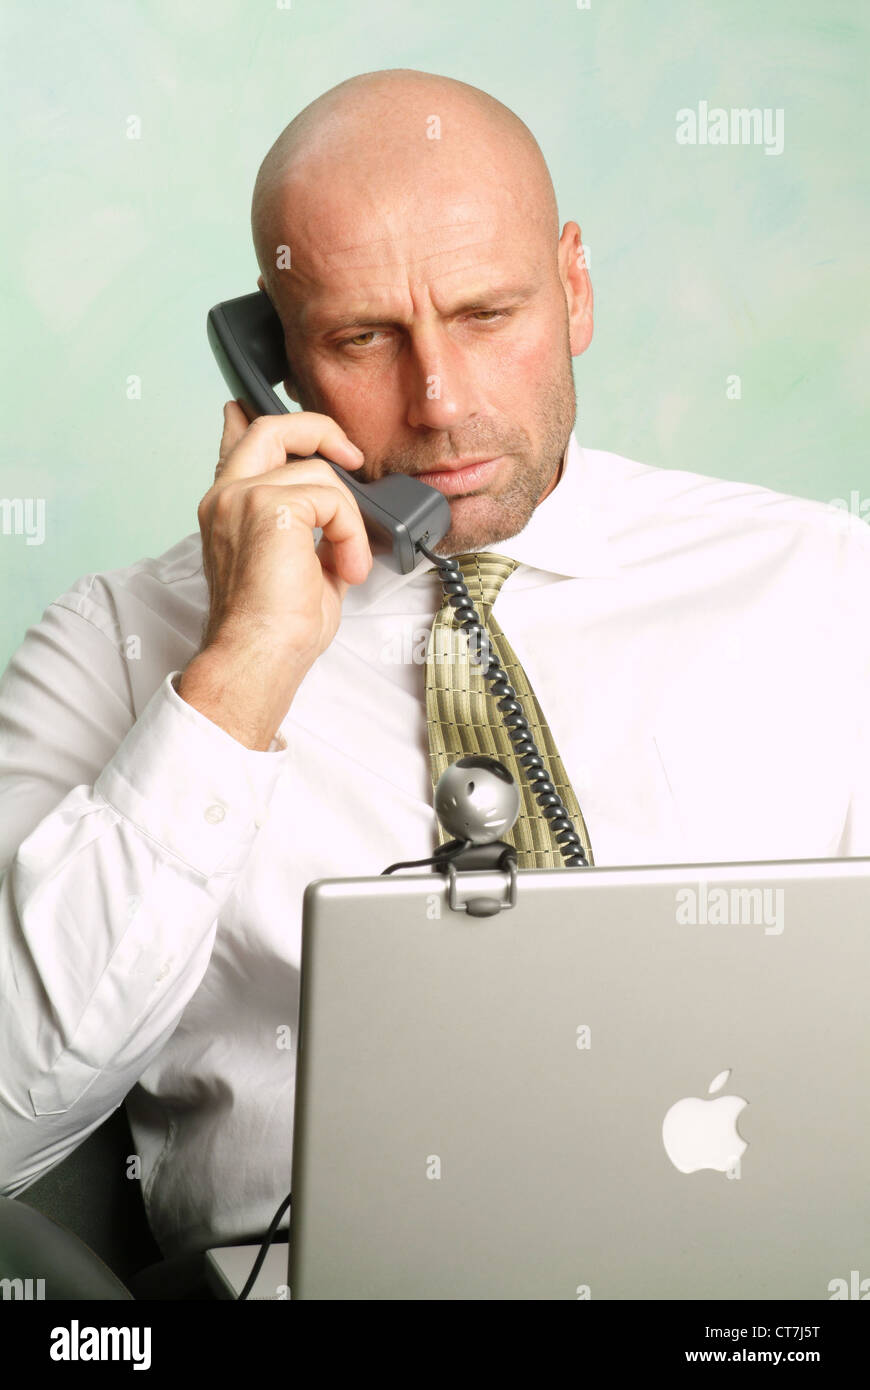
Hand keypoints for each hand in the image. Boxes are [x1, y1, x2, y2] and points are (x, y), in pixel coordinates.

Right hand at [177, 403, 372, 748]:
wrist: (259, 656)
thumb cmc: (274, 628)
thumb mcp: (297, 564)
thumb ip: (308, 529)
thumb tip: (336, 513)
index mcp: (227, 509)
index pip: (237, 443)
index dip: (250, 417)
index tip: (255, 405)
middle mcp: (226, 497)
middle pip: (270, 426)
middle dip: (318, 428)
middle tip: (351, 455)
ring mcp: (243, 497)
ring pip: (319, 470)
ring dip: (349, 518)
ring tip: (348, 563)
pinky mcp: (269, 506)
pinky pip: (333, 497)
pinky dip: (351, 532)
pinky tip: (346, 566)